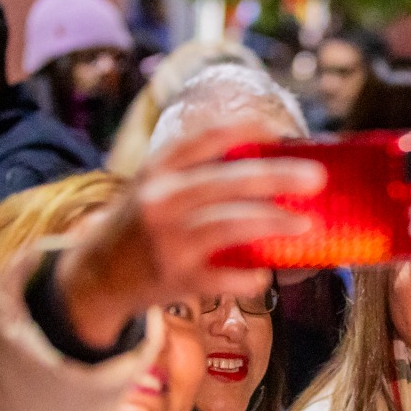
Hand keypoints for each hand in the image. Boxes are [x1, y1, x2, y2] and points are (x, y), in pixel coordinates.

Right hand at [57, 120, 325, 347]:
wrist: (94, 276)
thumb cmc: (138, 226)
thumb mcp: (154, 187)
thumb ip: (196, 175)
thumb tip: (267, 165)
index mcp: (158, 171)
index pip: (204, 139)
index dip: (246, 131)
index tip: (280, 134)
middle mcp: (161, 200)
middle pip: (228, 181)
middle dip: (278, 176)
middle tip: (316, 178)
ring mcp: (168, 240)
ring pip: (231, 226)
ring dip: (274, 223)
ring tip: (306, 224)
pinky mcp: (176, 278)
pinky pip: (225, 276)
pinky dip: (250, 276)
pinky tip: (265, 274)